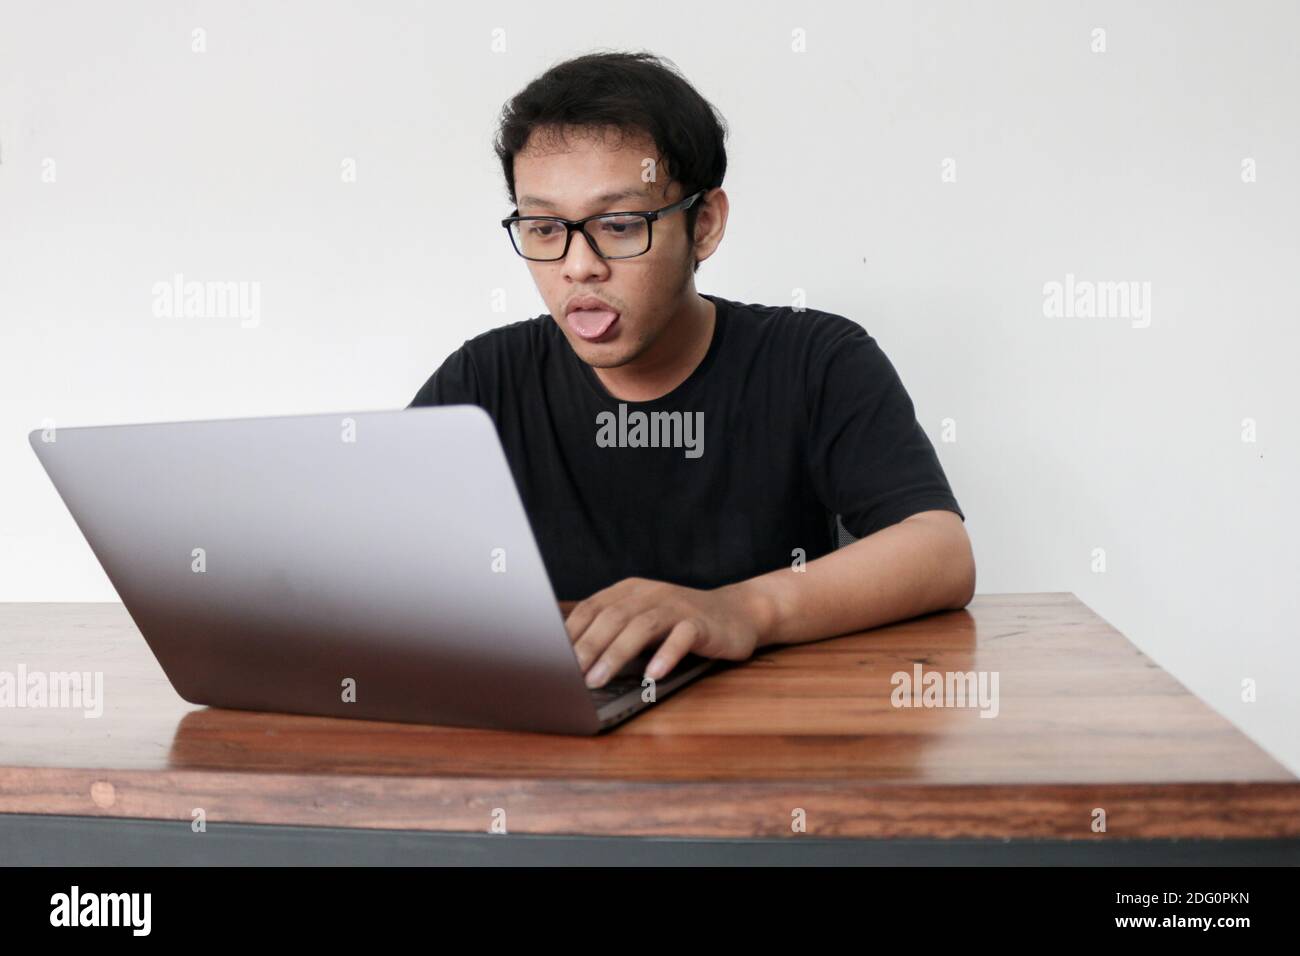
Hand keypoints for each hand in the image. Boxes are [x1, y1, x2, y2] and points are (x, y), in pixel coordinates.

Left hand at [564, 577, 769, 687]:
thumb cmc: (680, 623)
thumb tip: (571, 661)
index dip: (570, 632)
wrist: (736, 614)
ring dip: (616, 654)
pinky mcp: (702, 623)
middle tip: (568, 674)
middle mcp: (651, 593)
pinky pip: (682, 637)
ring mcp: (677, 606)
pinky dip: (666, 655)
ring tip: (598, 679)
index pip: (592, 607)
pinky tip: (653, 675)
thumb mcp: (643, 621)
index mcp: (630, 590)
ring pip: (641, 626)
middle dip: (587, 647)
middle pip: (612, 617)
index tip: (551, 658)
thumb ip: (613, 632)